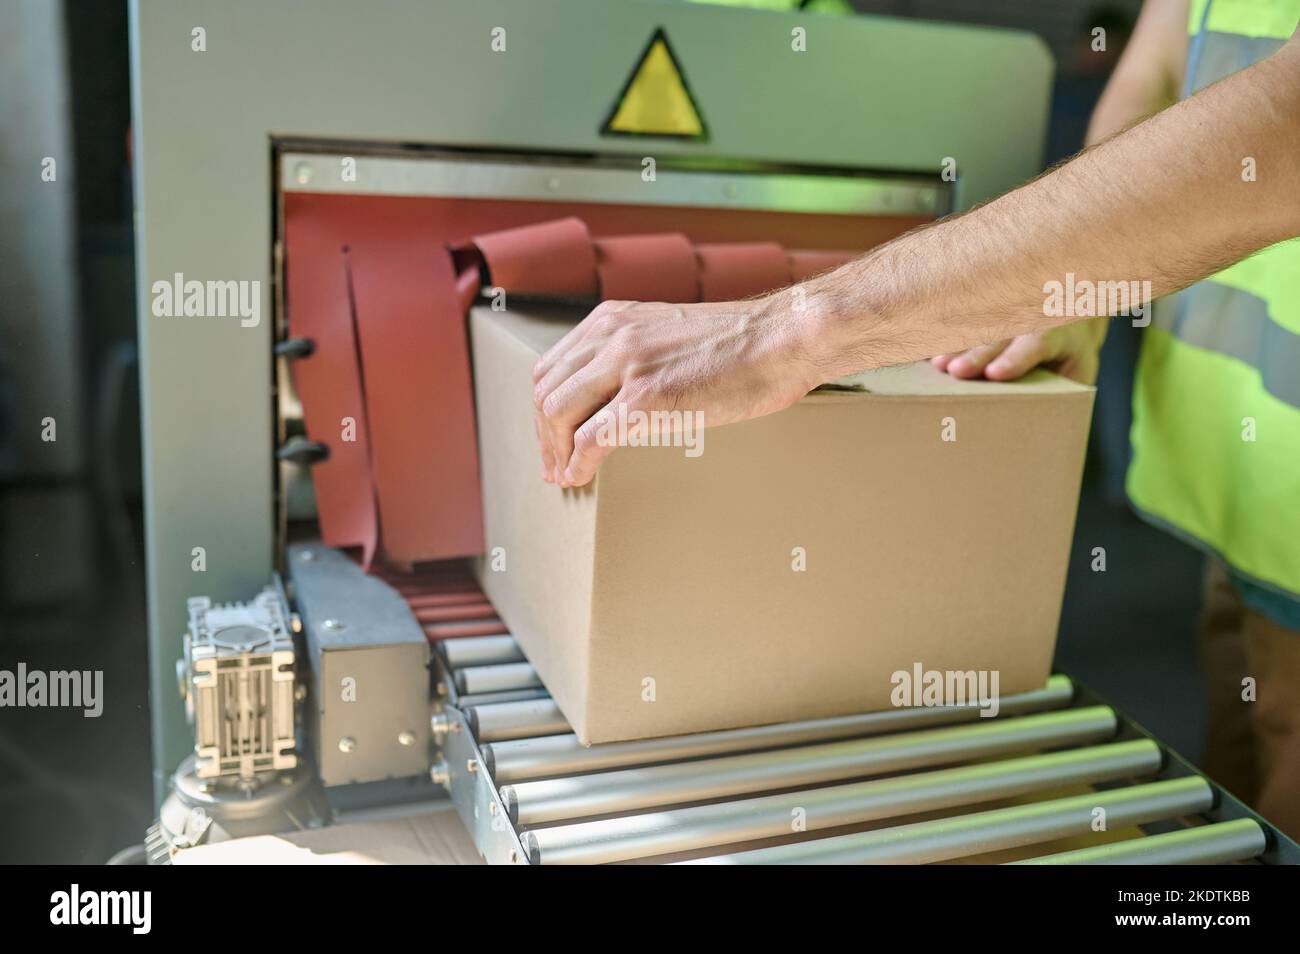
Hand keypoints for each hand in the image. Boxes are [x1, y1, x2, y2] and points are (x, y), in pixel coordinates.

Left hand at [531, 294, 822, 487]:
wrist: (782, 339)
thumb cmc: (743, 344)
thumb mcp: (671, 335)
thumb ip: (638, 355)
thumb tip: (622, 393)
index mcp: (614, 320)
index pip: (552, 366)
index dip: (543, 410)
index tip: (551, 438)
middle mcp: (612, 337)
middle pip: (546, 392)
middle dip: (543, 436)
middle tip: (552, 467)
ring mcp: (626, 367)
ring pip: (557, 414)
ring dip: (555, 453)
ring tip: (564, 477)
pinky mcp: (645, 400)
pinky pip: (590, 439)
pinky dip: (577, 464)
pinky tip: (581, 478)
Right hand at [930, 321, 1102, 383]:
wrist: (1069, 313)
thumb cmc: (1070, 355)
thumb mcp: (1080, 371)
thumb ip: (1068, 392)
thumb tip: (1051, 428)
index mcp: (1054, 335)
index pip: (1034, 345)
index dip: (1014, 359)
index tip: (995, 373)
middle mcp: (1025, 322)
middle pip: (998, 339)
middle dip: (976, 356)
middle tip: (956, 371)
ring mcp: (1003, 318)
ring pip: (977, 333)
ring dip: (956, 348)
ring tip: (937, 364)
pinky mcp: (986, 319)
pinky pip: (964, 329)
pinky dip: (947, 341)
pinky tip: (930, 353)